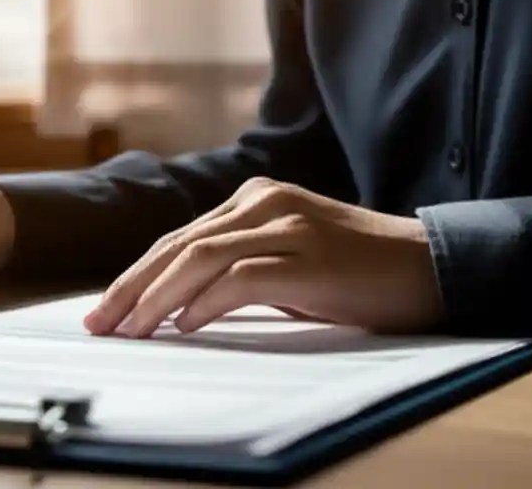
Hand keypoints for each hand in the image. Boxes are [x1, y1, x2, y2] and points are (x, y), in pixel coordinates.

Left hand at [84, 177, 442, 336]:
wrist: (431, 267)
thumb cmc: (353, 273)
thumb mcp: (284, 262)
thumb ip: (235, 268)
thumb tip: (174, 305)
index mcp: (252, 200)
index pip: (177, 239)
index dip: (135, 276)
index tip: (105, 312)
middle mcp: (263, 203)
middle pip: (177, 245)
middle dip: (131, 288)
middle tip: (100, 324)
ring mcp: (286, 226)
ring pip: (200, 258)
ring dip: (157, 298)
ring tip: (132, 331)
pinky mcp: (309, 257)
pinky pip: (242, 277)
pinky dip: (206, 302)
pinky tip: (184, 326)